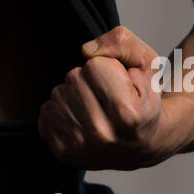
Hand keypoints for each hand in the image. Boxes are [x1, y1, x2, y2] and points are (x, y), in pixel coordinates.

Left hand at [37, 25, 168, 169]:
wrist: (141, 146)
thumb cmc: (143, 102)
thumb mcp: (146, 64)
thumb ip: (121, 43)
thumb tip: (86, 50)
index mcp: (127, 114)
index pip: (94, 65)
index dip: (108, 67)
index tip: (121, 85)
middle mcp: (101, 134)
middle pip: (73, 78)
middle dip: (89, 80)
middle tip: (107, 96)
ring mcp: (78, 145)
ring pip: (58, 93)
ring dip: (74, 95)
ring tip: (95, 108)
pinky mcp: (60, 150)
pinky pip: (46, 110)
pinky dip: (62, 110)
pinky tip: (82, 120)